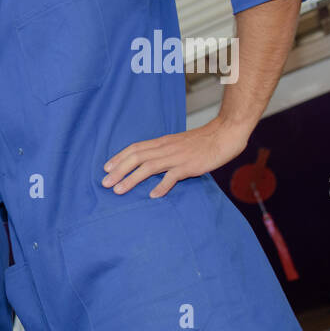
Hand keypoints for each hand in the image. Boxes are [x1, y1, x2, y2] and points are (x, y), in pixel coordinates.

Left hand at [101, 117, 250, 197]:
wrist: (225, 134)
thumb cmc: (201, 142)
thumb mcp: (177, 143)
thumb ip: (163, 151)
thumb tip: (149, 163)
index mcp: (162, 142)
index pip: (135, 148)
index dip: (119, 158)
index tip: (106, 168)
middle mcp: (165, 148)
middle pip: (136, 157)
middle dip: (118, 170)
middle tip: (104, 183)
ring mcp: (177, 157)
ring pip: (149, 167)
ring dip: (131, 179)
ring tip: (118, 190)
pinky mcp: (189, 166)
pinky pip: (173, 176)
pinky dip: (162, 186)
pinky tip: (153, 195)